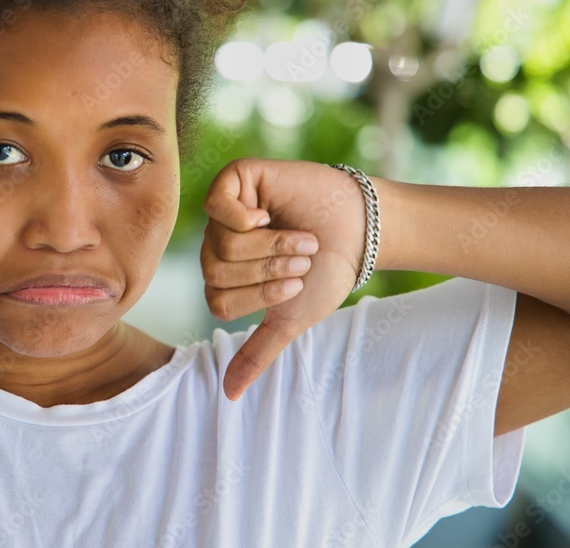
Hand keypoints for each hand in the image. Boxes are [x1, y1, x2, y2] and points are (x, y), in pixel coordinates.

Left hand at [200, 158, 367, 400]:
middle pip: (216, 273)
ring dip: (272, 246)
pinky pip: (217, 205)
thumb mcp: (290, 319)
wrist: (360, 232)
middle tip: (302, 259)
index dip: (260, 297)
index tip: (296, 284)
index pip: (217, 301)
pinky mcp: (235, 181)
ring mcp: (224, 213)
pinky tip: (266, 214)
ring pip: (222, 245)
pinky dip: (244, 217)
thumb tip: (229, 395)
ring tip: (301, 239)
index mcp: (224, 277)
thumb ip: (257, 353)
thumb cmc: (325, 274)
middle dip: (268, 271)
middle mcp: (218, 245)